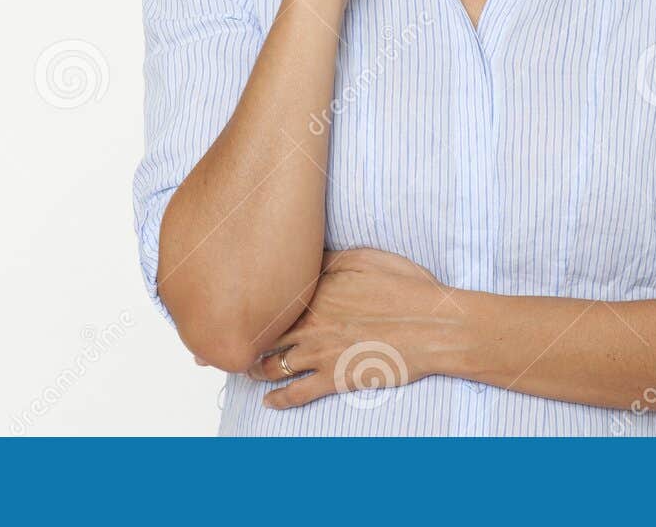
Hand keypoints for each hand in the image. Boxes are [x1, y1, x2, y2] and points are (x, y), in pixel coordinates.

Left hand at [244, 247, 462, 409]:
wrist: (433, 326)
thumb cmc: (406, 288)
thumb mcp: (364, 258)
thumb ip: (326, 259)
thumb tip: (303, 255)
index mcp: (315, 289)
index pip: (268, 296)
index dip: (247, 303)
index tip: (232, 304)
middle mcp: (310, 320)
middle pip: (262, 332)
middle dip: (241, 338)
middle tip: (222, 344)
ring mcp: (321, 351)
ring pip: (273, 364)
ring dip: (255, 369)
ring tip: (247, 370)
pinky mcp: (336, 377)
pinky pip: (297, 393)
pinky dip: (279, 399)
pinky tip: (269, 401)